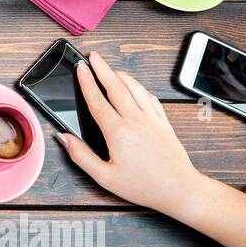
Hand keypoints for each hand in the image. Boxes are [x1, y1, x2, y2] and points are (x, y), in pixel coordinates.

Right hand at [56, 52, 245, 246]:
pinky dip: (139, 87)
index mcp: (117, 132)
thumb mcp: (105, 177)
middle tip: (92, 57)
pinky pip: (150, 97)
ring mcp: (151, 119)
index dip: (86, 82)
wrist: (180, 189)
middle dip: (102, 69)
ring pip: (134, 88)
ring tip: (110, 67)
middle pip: (115, 86)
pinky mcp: (163, 122)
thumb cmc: (144, 186)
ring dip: (120, 74)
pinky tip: (135, 86)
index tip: (80, 69)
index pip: (97, 100)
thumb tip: (65, 138)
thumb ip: (81, 156)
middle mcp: (135, 120)